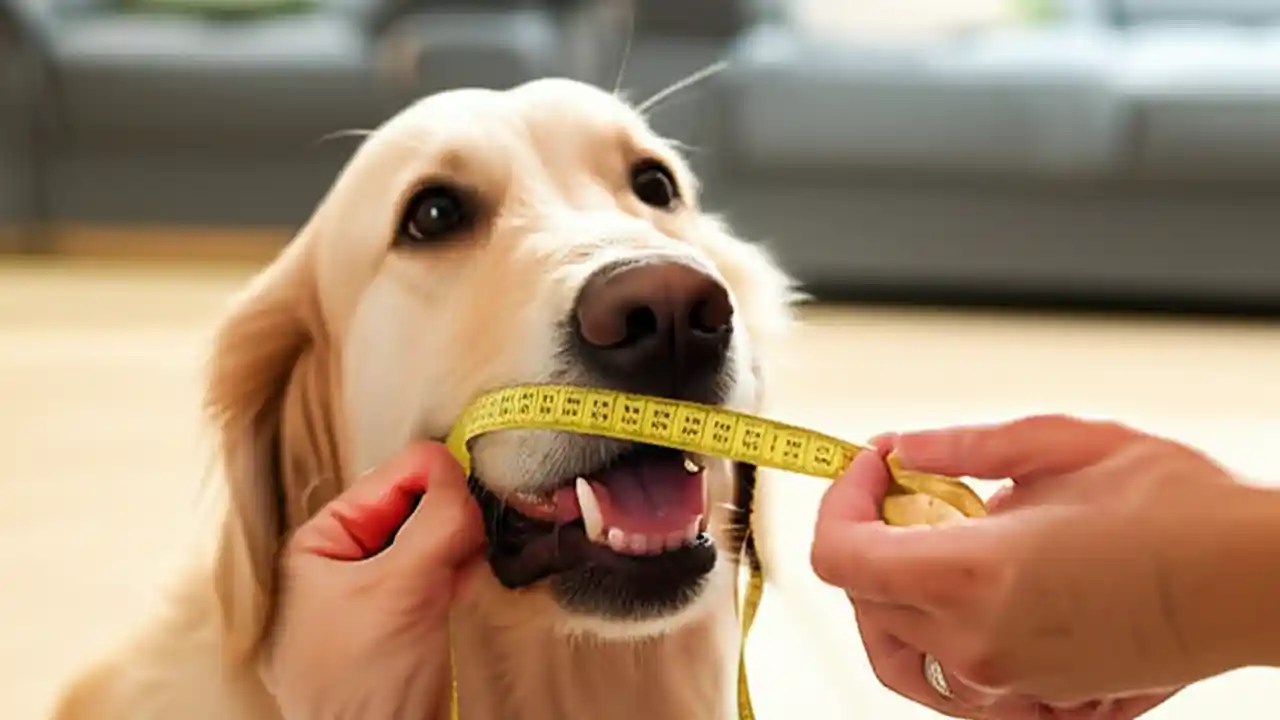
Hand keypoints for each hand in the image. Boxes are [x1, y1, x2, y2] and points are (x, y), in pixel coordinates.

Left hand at [261, 442, 484, 719]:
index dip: (434, 475)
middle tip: (474, 528)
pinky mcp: (408, 613)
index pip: (387, 477)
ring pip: (433, 536)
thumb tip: (460, 470)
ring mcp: (378, 588)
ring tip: (468, 560)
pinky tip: (467, 580)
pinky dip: (462, 567)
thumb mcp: (401, 587)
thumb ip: (435, 522)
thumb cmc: (361, 690)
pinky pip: (442, 569)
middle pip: (413, 503)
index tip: (474, 477)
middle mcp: (346, 560)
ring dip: (460, 541)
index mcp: (321, 541)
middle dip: (449, 513)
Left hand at [810, 415, 1277, 718]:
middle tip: (911, 487)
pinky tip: (965, 595)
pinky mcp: (1035, 699)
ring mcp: (1005, 680)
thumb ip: (964, 446)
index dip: (839, 502)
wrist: (1253, 582)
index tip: (872, 464)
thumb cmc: (1177, 508)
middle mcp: (975, 641)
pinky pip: (947, 682)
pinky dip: (931, 641)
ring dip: (889, 594)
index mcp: (971, 575)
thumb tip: (903, 450)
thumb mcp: (1064, 445)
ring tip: (932, 542)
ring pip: (894, 650)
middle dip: (868, 534)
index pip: (841, 558)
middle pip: (862, 600)